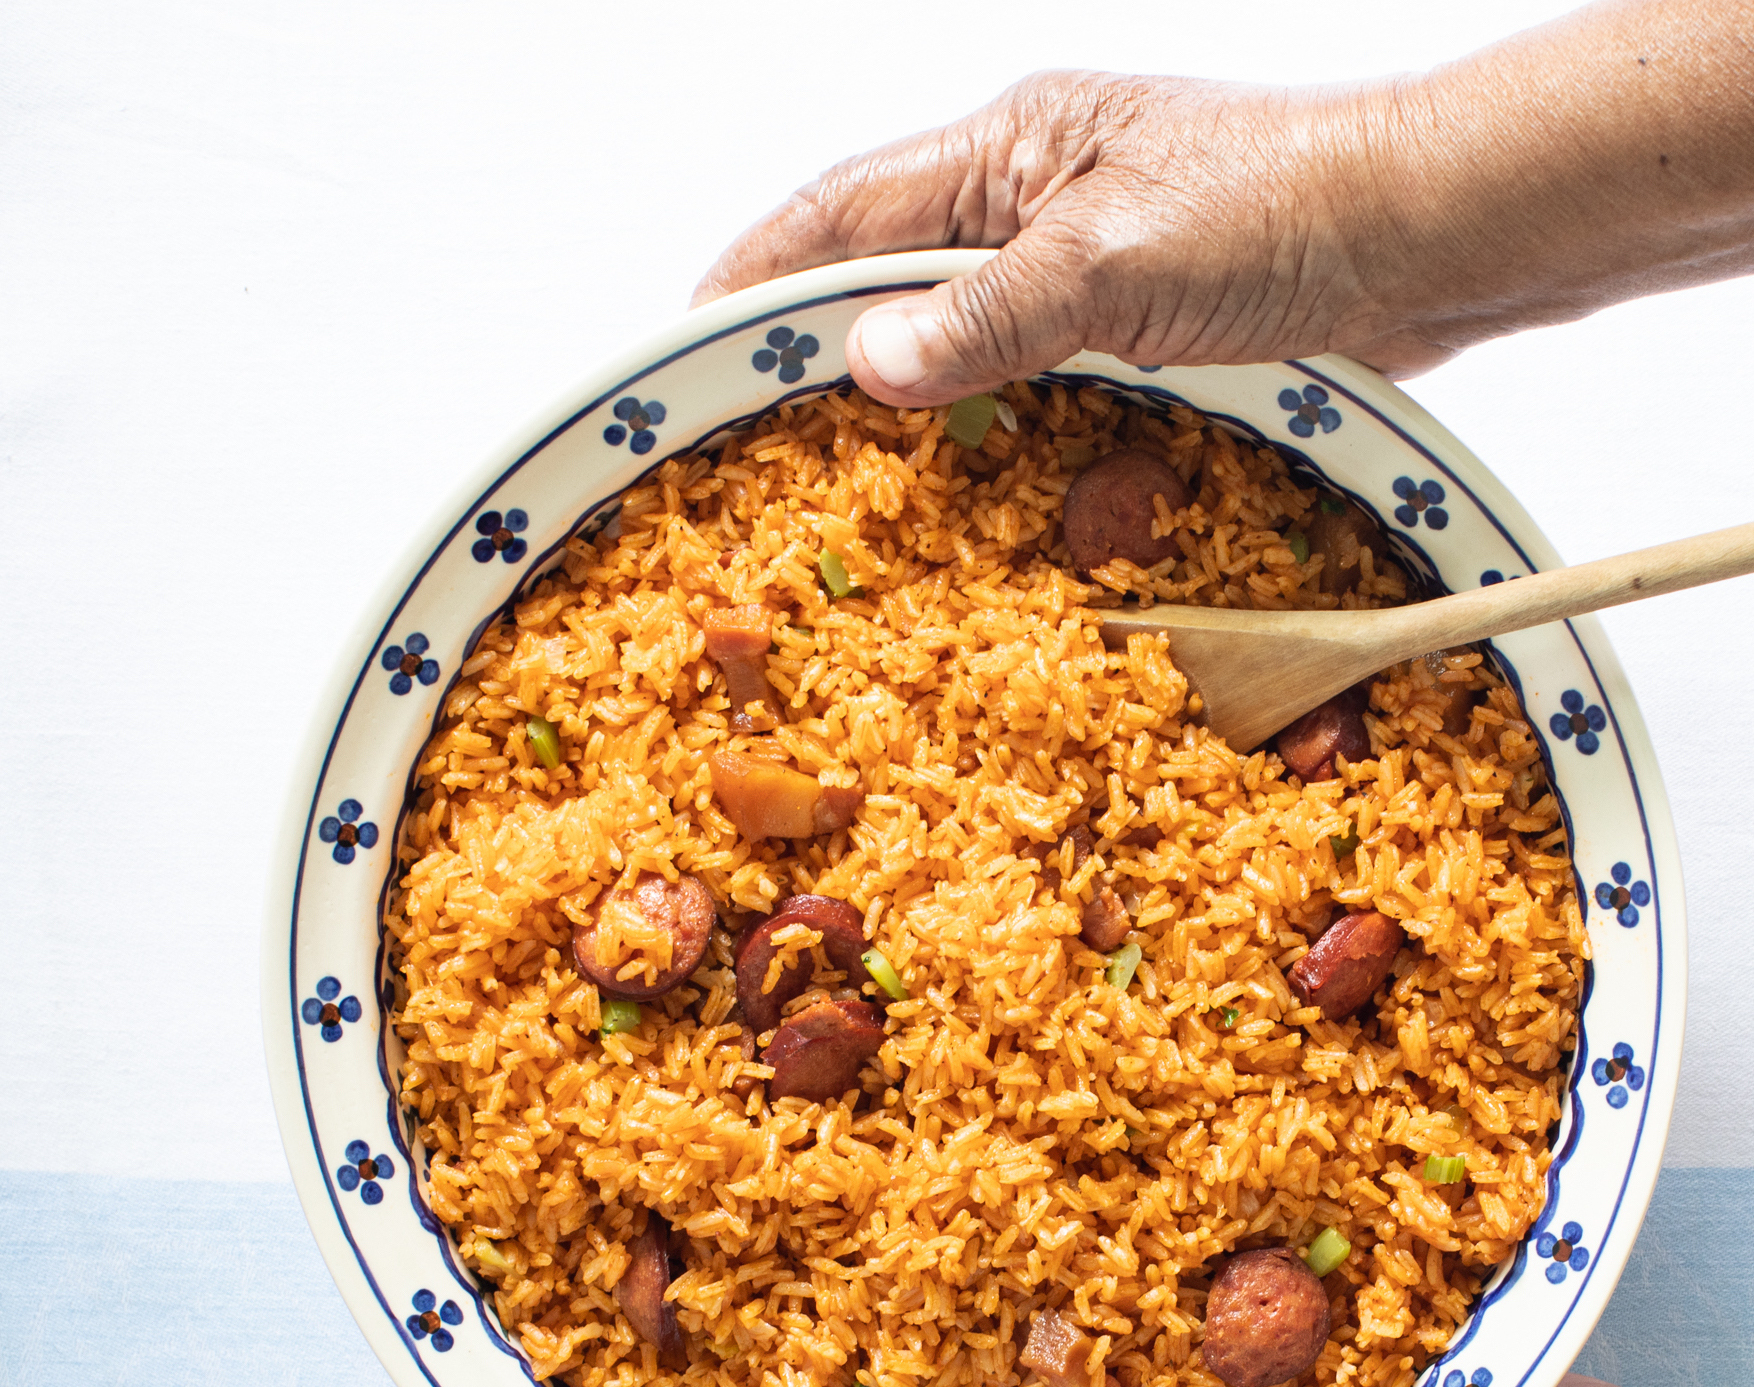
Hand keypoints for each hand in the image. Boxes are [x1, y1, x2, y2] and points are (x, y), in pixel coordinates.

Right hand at [695, 3, 1753, 407]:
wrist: (1432, 238)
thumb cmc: (1285, 207)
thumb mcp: (1114, 260)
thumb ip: (986, 316)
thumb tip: (863, 363)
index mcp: (1006, 153)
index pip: (838, 213)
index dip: (754, 278)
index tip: (688, 348)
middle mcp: (1030, 208)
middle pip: (885, 284)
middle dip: (823, 360)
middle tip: (759, 445)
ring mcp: (1080, 272)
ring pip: (960, 350)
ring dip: (921, 416)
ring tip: (864, 487)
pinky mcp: (1133, 332)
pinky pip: (1039, 390)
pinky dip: (1011, 443)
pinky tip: (1001, 494)